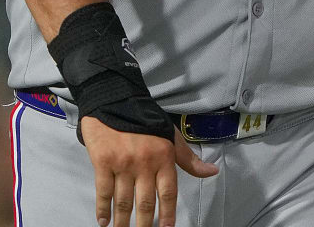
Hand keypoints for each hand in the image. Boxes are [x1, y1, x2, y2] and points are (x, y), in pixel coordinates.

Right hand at [81, 117, 218, 226]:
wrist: (114, 100)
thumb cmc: (144, 120)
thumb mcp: (171, 136)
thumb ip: (189, 159)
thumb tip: (211, 172)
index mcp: (164, 156)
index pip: (168, 193)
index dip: (168, 214)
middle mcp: (145, 162)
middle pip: (146, 202)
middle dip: (145, 224)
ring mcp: (123, 163)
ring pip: (124, 201)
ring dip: (123, 221)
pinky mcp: (102, 162)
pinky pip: (103, 191)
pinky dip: (103, 209)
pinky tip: (104, 221)